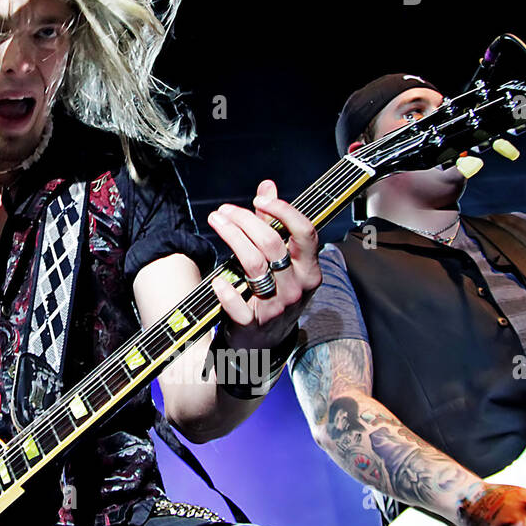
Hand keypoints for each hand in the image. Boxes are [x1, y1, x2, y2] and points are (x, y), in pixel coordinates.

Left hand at [206, 179, 321, 348]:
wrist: (265, 340)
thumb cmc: (274, 289)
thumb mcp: (281, 258)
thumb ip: (274, 222)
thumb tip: (268, 186)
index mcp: (309, 268)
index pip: (305, 233)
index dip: (284, 211)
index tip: (260, 199)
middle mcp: (297, 286)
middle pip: (272, 244)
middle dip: (244, 220)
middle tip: (223, 211)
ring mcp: (277, 306)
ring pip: (253, 264)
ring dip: (231, 238)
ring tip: (215, 222)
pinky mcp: (255, 324)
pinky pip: (239, 304)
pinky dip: (226, 290)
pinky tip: (217, 279)